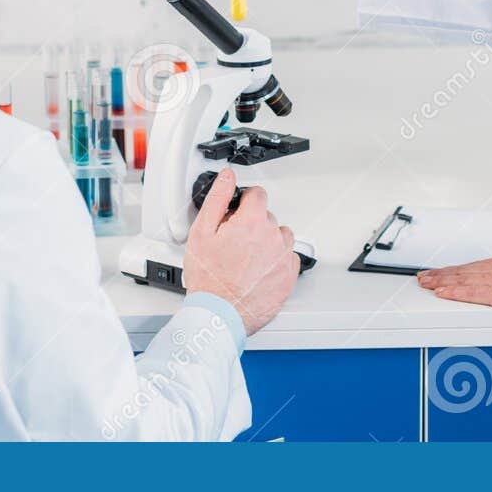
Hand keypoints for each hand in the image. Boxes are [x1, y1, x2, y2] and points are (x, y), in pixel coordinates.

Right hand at [183, 168, 299, 334]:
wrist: (219, 314)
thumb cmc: (209, 278)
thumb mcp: (202, 231)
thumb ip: (217, 198)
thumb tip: (227, 177)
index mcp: (253, 221)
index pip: (257, 194)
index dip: (243, 200)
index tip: (237, 210)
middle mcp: (273, 237)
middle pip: (267, 216)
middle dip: (252, 223)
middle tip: (233, 241)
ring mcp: (283, 257)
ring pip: (280, 236)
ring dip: (267, 240)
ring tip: (247, 256)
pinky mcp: (289, 277)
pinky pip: (288, 258)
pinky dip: (276, 260)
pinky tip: (259, 269)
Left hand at [416, 253, 491, 317]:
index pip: (475, 267)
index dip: (457, 270)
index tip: (444, 273)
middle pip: (464, 271)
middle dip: (443, 274)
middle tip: (425, 277)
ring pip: (463, 279)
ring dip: (442, 281)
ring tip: (426, 283)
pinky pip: (472, 292)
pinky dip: (455, 292)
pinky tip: (443, 293)